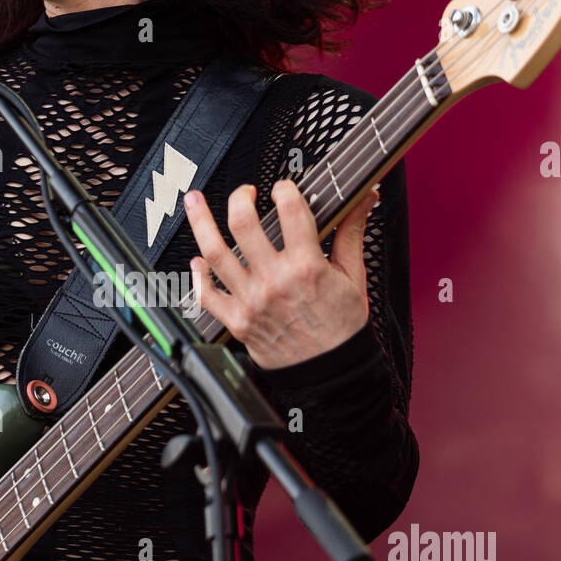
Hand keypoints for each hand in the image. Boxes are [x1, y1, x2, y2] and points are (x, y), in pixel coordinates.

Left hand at [183, 177, 378, 369]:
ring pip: (216, 253)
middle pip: (243, 225)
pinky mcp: (237, 322)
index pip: (290, 211)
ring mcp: (252, 302)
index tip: (283, 188)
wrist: (330, 373)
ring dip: (201, 222)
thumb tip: (365, 199)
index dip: (285, 189)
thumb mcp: (353, 276)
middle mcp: (275, 282)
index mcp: (307, 267)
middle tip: (244, 192)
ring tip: (195, 202)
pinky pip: (207, 295)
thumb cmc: (342, 328)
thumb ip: (350, 233)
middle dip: (239, 197)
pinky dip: (198, 275)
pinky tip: (197, 260)